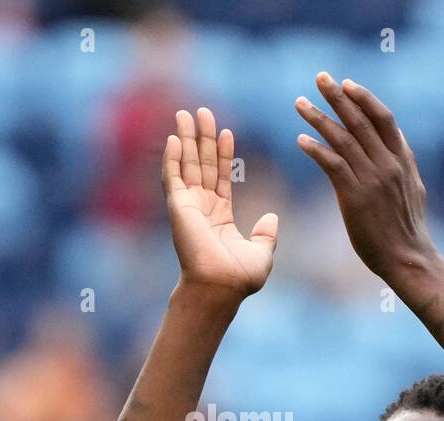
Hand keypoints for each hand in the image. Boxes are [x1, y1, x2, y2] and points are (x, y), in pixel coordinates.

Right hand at [163, 107, 278, 297]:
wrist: (221, 286)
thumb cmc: (239, 278)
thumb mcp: (262, 253)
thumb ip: (266, 234)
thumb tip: (271, 218)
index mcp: (220, 217)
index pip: (221, 177)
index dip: (224, 154)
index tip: (226, 131)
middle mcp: (202, 209)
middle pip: (202, 165)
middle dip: (202, 137)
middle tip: (201, 111)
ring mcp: (188, 206)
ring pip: (187, 165)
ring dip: (186, 138)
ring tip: (185, 113)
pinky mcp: (178, 207)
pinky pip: (173, 177)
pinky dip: (172, 157)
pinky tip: (174, 137)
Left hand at [295, 73, 436, 279]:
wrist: (408, 257)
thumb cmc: (407, 228)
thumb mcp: (413, 188)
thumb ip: (402, 164)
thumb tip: (397, 144)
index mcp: (403, 159)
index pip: (384, 118)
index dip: (365, 98)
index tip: (347, 83)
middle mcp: (389, 164)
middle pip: (360, 120)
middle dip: (338, 96)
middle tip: (320, 77)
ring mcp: (373, 179)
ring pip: (343, 139)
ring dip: (319, 118)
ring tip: (300, 103)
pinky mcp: (356, 196)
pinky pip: (333, 165)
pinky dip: (316, 149)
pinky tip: (301, 140)